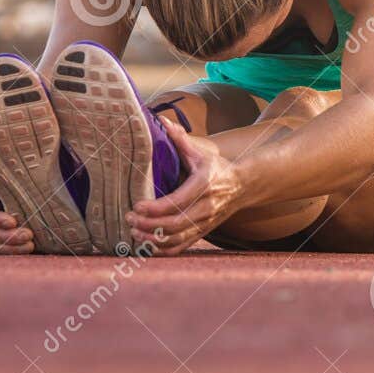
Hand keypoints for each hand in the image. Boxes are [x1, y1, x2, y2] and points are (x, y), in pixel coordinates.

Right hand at [0, 180, 34, 253]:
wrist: (15, 187)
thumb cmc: (18, 178)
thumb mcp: (17, 175)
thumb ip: (28, 175)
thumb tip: (51, 160)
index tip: (12, 222)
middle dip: (9, 237)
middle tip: (29, 236)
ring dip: (12, 249)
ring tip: (31, 246)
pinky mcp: (3, 238)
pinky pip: (4, 250)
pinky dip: (16, 252)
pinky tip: (31, 251)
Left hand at [126, 118, 244, 255]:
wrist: (243, 187)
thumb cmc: (218, 168)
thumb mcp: (201, 153)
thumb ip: (181, 140)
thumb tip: (163, 122)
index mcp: (204, 185)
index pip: (178, 202)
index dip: (156, 208)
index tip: (136, 206)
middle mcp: (207, 207)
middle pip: (175, 224)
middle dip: (149, 224)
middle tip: (129, 218)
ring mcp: (206, 222)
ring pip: (178, 238)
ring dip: (154, 239)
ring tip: (135, 232)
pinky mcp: (203, 232)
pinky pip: (182, 246)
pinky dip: (164, 249)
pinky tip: (148, 244)